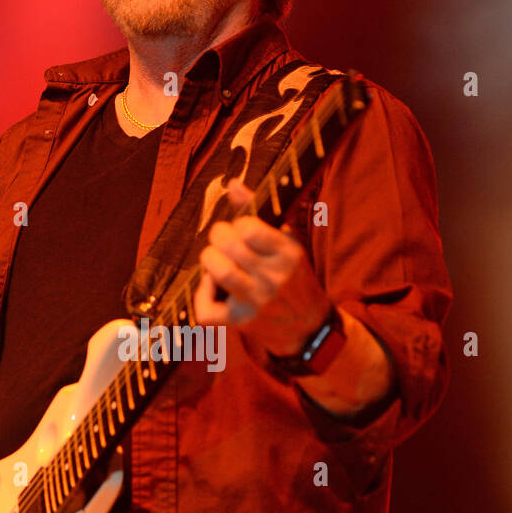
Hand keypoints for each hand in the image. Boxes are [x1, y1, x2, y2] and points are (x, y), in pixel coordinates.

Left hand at [193, 179, 330, 355]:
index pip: (248, 228)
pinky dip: (202, 295)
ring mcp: (257, 302)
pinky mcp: (241, 323)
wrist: (309, 329)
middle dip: (218, 237)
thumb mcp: (287, 242)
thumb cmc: (294, 278)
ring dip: (209, 261)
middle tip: (222, 243)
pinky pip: (206, 309)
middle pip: (227, 246)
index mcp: (288, 253)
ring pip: (217, 272)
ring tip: (216, 263)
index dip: (237, 225)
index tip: (242, 231)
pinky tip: (213, 289)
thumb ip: (258, 212)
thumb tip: (232, 184)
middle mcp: (274, 278)